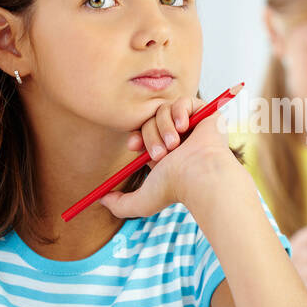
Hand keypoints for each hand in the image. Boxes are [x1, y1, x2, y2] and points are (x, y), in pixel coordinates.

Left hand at [101, 95, 238, 217]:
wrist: (198, 175)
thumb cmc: (174, 188)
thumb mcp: (142, 202)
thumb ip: (120, 205)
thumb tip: (101, 200)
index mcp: (166, 153)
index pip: (144, 133)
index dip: (136, 136)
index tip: (133, 145)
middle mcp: (179, 138)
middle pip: (151, 120)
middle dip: (150, 135)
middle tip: (160, 153)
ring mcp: (193, 125)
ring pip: (164, 111)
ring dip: (164, 128)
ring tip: (174, 145)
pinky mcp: (205, 113)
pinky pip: (184, 101)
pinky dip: (179, 112)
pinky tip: (184, 128)